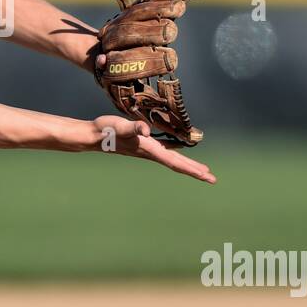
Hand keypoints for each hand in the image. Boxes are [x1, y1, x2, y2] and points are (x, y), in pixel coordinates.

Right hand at [91, 115, 216, 183]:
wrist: (94, 136)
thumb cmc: (106, 131)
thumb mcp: (120, 126)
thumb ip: (133, 127)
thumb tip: (146, 130)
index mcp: (149, 149)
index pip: (175, 161)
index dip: (191, 168)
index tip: (206, 175)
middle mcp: (151, 152)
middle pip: (177, 164)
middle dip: (195, 171)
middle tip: (212, 179)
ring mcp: (148, 150)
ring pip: (172, 160)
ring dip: (187, 165)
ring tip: (202, 170)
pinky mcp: (144, 144)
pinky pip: (166, 152)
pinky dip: (177, 155)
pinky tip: (180, 151)